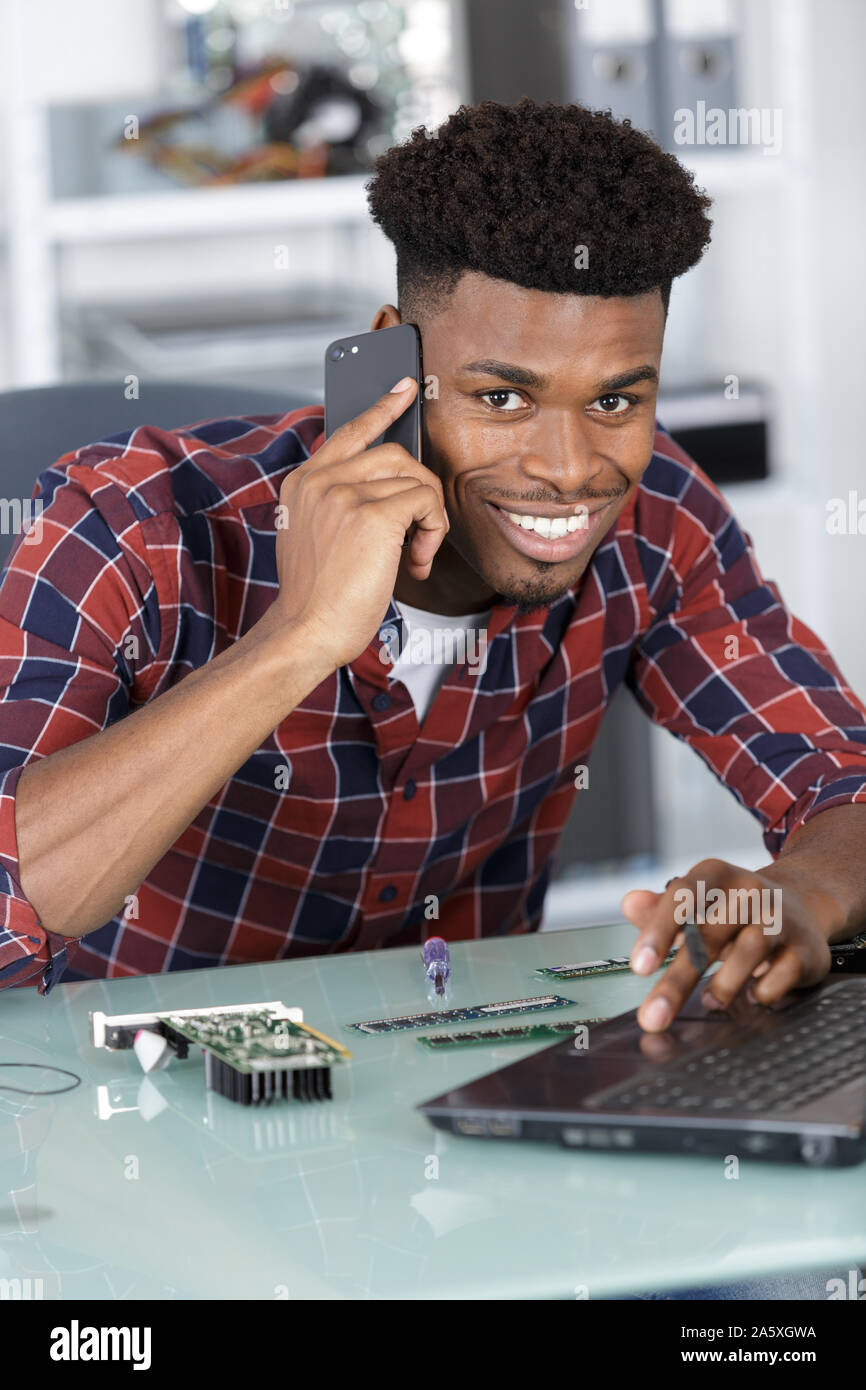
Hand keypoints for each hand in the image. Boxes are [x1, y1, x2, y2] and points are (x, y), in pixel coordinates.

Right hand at [269, 378, 448, 670]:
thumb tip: (392, 487)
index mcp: (303, 483)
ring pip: (415, 479)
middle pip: (396, 454)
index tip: (404, 388)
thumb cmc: (318, 597)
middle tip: (419, 534)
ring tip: (416, 554)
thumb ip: (339, 505)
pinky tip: (416, 562)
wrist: (305, 632)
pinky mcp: (371, 515)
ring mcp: (343, 494)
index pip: (349, 431)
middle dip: (421, 491)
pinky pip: (426, 502)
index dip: (382, 408)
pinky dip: (433, 533)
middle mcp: (320, 481)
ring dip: (429, 519)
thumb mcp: (316, 538)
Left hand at [621, 857, 836, 1031]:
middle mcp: (750, 891)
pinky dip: (765, 989)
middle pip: (710, 934)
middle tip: (654, 1014)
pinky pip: (784, 972)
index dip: (659, 931)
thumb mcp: (698, 903)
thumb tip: (630, 903)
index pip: (683, 896)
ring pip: (750, 949)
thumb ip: (661, 909)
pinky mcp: (806, 948)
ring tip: (708, 1002)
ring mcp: (781, 918)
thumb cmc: (735, 911)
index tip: (639, 967)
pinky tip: (752, 996)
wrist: (801, 907)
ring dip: (724, 983)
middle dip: (678, 979)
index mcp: (716, 876)